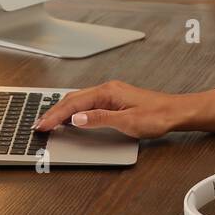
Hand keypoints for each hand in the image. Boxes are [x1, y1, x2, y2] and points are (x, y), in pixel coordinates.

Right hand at [32, 82, 214, 138]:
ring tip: (49, 122)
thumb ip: (99, 119)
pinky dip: (74, 111)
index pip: (74, 103)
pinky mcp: (115, 100)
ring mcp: (111, 94)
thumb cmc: (157, 116)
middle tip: (39, 125)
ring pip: (79, 100)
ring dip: (62, 111)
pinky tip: (71, 118)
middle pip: (73, 99)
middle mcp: (107, 89)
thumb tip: (76, 118)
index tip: (42, 125)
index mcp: (107, 92)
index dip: (55, 115)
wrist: (176, 112)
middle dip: (53, 112)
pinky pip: (88, 103)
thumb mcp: (127, 121)